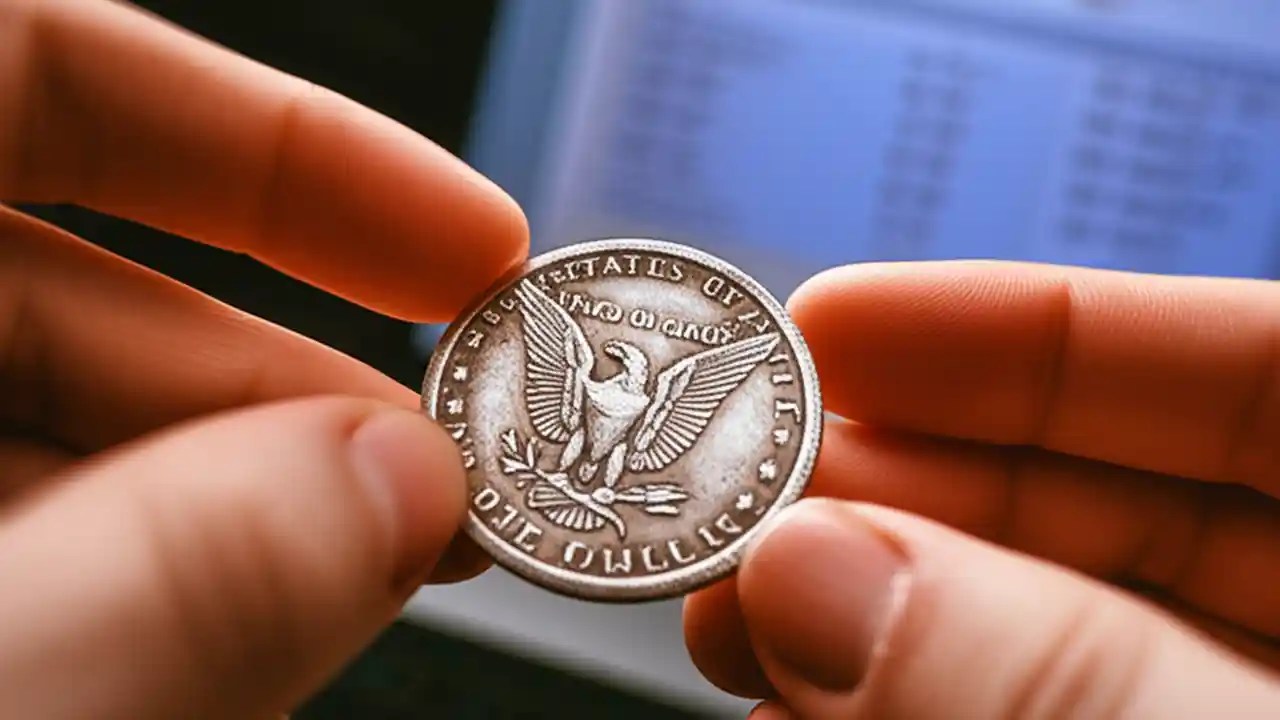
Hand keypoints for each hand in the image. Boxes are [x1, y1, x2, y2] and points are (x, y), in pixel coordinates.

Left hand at [0, 1, 525, 717]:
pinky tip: (246, 631)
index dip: (274, 136)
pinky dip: (140, 575)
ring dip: (239, 498)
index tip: (470, 241)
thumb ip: (168, 577)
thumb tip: (393, 485)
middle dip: (286, 376)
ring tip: (381, 572)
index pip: (31, 61)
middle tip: (451, 482)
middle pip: (59, 269)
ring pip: (41, 423)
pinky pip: (10, 533)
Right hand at [685, 262, 1279, 717]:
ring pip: (1045, 628)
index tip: (841, 319)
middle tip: (755, 499)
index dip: (1039, 331)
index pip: (1249, 374)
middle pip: (1112, 506)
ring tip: (741, 618)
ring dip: (876, 616)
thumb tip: (820, 569)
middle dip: (914, 487)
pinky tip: (799, 716)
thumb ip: (1066, 672)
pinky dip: (903, 715)